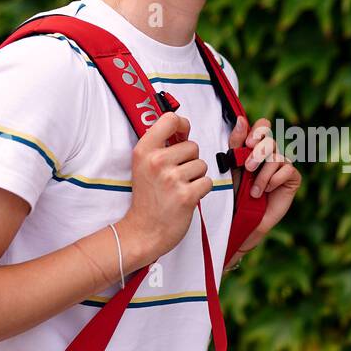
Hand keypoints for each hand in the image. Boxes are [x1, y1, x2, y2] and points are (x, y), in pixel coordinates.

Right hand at [120, 112, 211, 261]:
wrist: (143, 231)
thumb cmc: (148, 196)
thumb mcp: (144, 164)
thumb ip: (161, 144)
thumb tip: (183, 126)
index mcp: (144, 150)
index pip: (170, 119)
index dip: (182, 125)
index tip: (181, 136)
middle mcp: (157, 161)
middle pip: (192, 146)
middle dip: (190, 160)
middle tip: (174, 177)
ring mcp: (171, 179)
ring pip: (201, 165)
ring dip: (195, 177)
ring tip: (178, 188)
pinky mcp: (186, 196)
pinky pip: (207, 181)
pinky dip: (201, 190)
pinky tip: (186, 197)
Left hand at [228, 115, 300, 249]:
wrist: (244, 219)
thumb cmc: (236, 193)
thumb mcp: (233, 166)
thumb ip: (236, 144)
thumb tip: (241, 120)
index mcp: (255, 147)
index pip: (263, 126)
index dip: (258, 130)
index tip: (248, 142)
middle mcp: (271, 153)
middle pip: (270, 140)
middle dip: (257, 153)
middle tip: (248, 168)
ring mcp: (283, 165)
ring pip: (276, 157)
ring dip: (262, 175)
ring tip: (254, 192)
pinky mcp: (292, 177)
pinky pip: (286, 169)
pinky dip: (273, 181)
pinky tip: (267, 192)